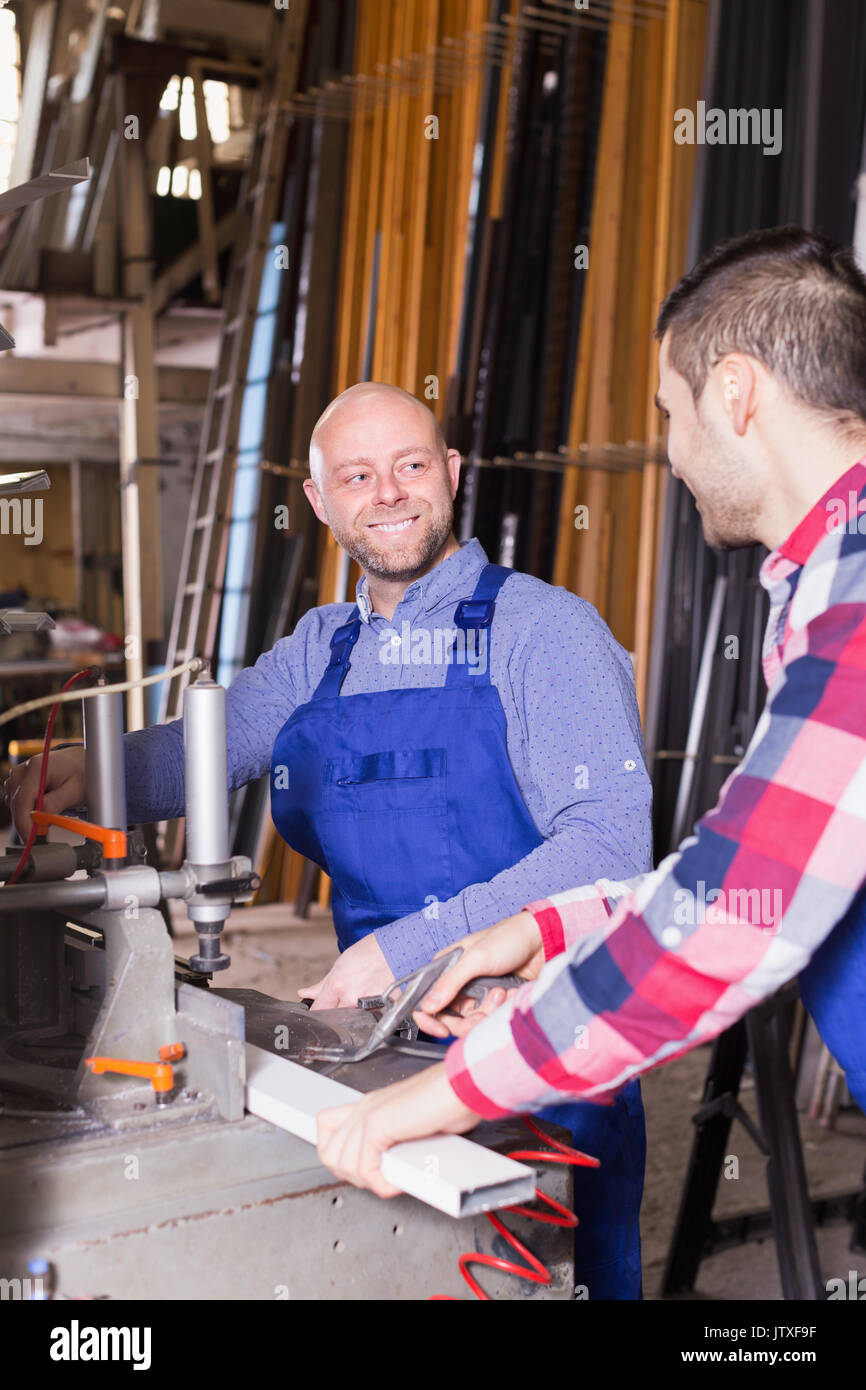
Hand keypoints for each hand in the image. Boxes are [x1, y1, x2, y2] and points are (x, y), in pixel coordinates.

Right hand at [3, 747, 86, 842]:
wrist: (76, 762)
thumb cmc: (79, 773)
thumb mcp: (76, 789)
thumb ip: (58, 801)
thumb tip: (42, 815)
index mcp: (37, 768)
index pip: (22, 800)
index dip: (24, 823)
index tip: (31, 838)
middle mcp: (22, 771)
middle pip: (17, 806)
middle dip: (28, 824)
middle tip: (45, 833)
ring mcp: (16, 777)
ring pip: (15, 807)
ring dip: (28, 817)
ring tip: (50, 812)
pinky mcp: (15, 784)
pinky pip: (16, 805)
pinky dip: (27, 811)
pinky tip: (42, 807)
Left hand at [299, 931, 393, 1010]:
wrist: (398, 949)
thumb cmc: (371, 951)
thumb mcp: (341, 963)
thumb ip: (322, 984)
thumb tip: (304, 993)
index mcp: (337, 985)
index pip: (318, 1011)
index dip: (316, 1012)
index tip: (318, 1009)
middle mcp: (350, 998)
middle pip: (334, 1017)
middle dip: (334, 1011)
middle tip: (342, 998)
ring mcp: (367, 1005)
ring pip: (352, 1018)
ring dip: (352, 1010)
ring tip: (361, 992)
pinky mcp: (381, 1009)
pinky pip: (369, 1016)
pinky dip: (367, 1009)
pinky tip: (372, 995)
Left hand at [316, 1063, 479, 1197]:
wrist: (461, 1085)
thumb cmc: (450, 1100)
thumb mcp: (416, 1125)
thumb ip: (399, 1142)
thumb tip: (395, 1168)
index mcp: (372, 1105)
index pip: (326, 1128)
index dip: (341, 1156)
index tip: (365, 1168)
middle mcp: (365, 1107)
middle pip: (328, 1151)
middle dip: (352, 1175)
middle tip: (379, 1178)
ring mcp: (369, 1114)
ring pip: (342, 1163)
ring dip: (368, 1181)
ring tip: (390, 1180)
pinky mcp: (378, 1125)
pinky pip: (366, 1167)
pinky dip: (381, 1183)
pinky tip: (396, 1181)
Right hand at [413, 910, 545, 1037]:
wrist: (541, 942)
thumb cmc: (508, 940)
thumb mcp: (476, 958)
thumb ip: (450, 982)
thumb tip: (427, 1006)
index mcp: (445, 967)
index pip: (424, 1000)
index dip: (429, 1019)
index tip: (442, 1030)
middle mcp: (456, 982)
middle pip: (448, 1018)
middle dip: (466, 1020)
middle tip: (482, 1014)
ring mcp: (474, 993)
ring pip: (469, 1020)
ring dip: (486, 1012)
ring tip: (501, 993)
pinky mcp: (491, 1000)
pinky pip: (488, 1018)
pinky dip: (498, 1010)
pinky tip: (510, 994)